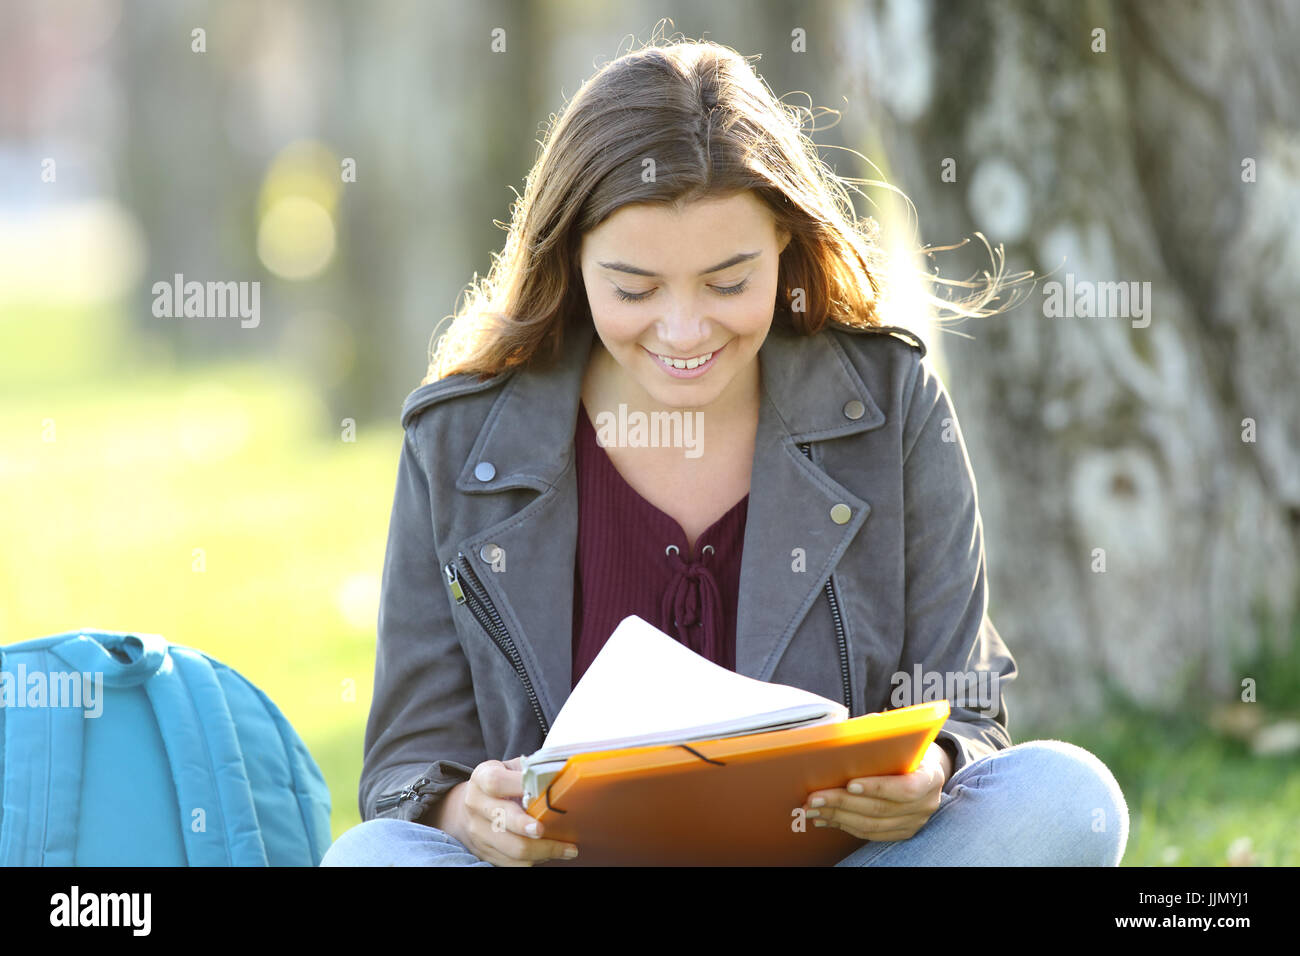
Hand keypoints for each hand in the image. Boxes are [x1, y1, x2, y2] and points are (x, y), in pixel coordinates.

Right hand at [438, 756, 579, 865]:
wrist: (469, 806)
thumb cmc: (501, 782)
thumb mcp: (510, 768)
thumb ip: (530, 770)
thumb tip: (562, 775)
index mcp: (482, 778)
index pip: (497, 782)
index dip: (520, 787)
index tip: (545, 792)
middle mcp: (476, 805)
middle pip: (504, 820)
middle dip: (530, 827)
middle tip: (552, 830)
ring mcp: (478, 832)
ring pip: (512, 848)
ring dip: (543, 850)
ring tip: (567, 849)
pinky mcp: (484, 852)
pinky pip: (513, 863)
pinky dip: (536, 860)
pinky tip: (551, 853)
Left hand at [801, 742, 951, 841]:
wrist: (923, 768)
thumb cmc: (906, 748)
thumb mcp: (900, 736)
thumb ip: (877, 735)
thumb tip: (844, 735)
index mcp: (929, 777)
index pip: (906, 789)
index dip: (877, 787)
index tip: (849, 783)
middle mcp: (926, 804)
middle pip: (881, 809)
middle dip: (843, 803)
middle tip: (815, 798)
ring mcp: (914, 822)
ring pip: (871, 825)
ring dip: (837, 817)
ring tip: (813, 809)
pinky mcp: (901, 832)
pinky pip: (870, 834)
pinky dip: (844, 825)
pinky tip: (826, 817)